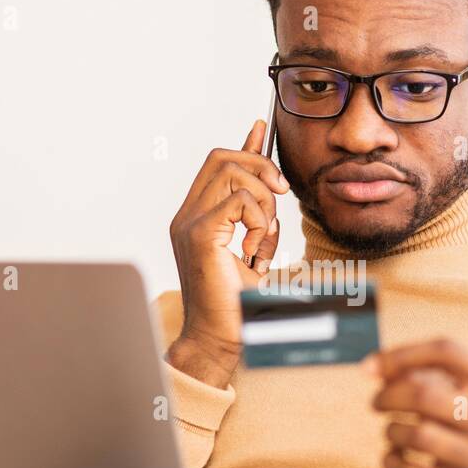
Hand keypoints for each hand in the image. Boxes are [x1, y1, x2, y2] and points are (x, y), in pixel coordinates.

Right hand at [167, 119, 287, 387]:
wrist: (221, 339)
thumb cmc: (239, 303)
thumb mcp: (257, 246)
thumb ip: (259, 214)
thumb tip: (274, 184)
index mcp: (196, 216)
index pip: (217, 162)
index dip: (245, 146)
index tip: (264, 129)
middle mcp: (187, 216)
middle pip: (222, 157)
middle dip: (260, 167)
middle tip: (280, 197)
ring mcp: (189, 225)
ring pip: (233, 175)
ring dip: (264, 202)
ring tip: (264, 239)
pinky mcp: (201, 237)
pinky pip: (239, 203)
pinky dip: (260, 223)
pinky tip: (256, 252)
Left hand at [364, 338, 467, 467]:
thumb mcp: (465, 393)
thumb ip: (423, 373)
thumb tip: (372, 368)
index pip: (446, 352)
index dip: (401, 355)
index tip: (370, 367)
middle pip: (424, 394)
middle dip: (388, 396)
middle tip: (377, 403)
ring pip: (416, 435)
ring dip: (392, 430)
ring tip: (393, 431)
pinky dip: (391, 461)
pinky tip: (395, 457)